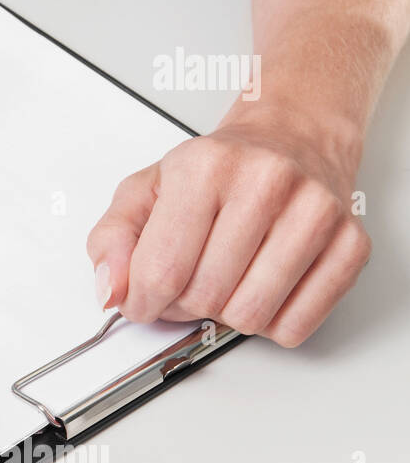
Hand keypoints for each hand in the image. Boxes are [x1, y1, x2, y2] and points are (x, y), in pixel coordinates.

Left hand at [86, 105, 370, 346]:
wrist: (291, 137)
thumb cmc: (218, 169)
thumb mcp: (144, 190)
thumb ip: (112, 241)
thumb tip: (110, 291)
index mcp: (205, 168)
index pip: (161, 272)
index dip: (142, 302)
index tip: (142, 301)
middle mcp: (265, 183)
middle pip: (205, 297)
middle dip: (185, 303)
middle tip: (189, 279)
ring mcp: (315, 213)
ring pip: (251, 317)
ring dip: (228, 313)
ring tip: (226, 279)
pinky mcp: (351, 243)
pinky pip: (297, 325)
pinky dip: (272, 321)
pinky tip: (262, 285)